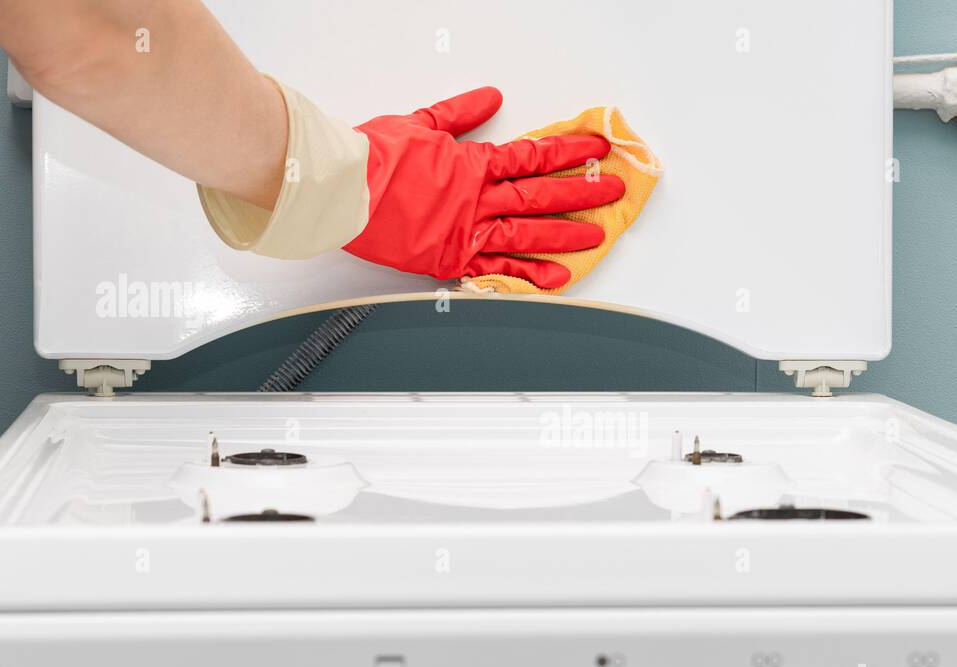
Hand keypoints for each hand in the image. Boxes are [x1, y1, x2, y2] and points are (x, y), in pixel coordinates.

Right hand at [343, 87, 624, 288]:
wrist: (343, 188)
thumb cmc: (374, 156)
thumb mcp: (421, 123)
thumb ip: (460, 114)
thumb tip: (490, 99)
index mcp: (472, 163)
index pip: (533, 155)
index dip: (569, 153)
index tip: (596, 150)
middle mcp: (477, 198)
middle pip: (541, 194)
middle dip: (582, 192)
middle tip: (613, 191)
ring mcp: (467, 230)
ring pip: (528, 232)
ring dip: (566, 234)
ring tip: (597, 236)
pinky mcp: (451, 258)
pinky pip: (497, 267)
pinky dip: (528, 274)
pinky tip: (556, 278)